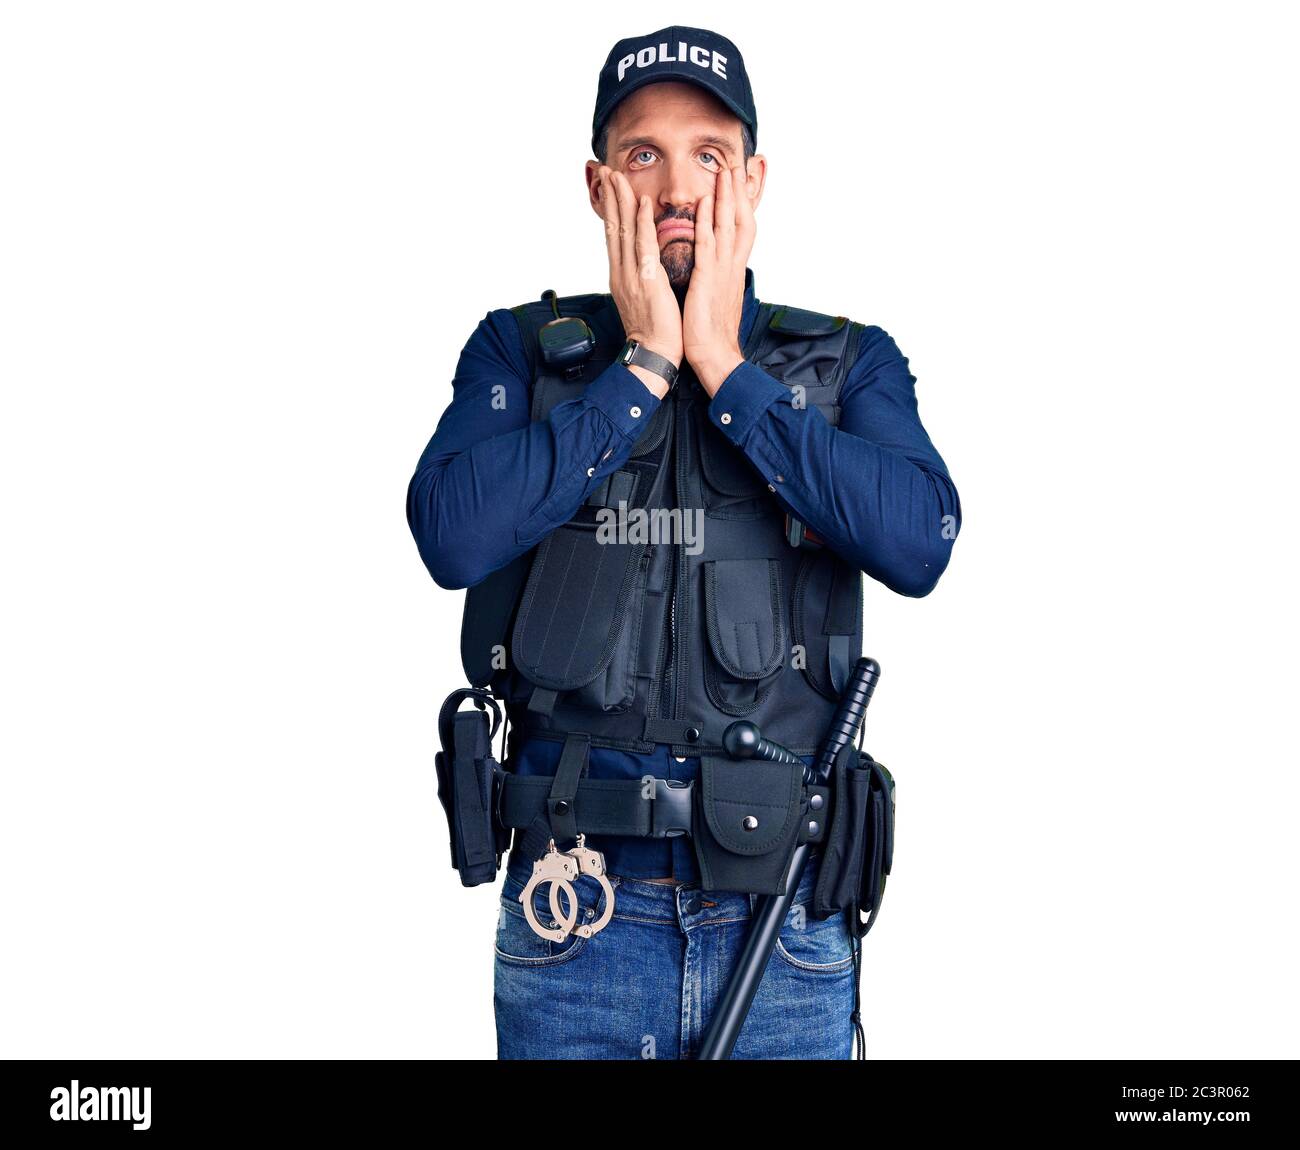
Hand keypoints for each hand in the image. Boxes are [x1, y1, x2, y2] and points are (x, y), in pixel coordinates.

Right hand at [596, 166, 682, 392]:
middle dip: (610, 197)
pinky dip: (641, 223)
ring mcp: (632, 276)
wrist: (653, 355)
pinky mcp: (648, 281)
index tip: (608, 188)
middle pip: (613, 227)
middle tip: (606, 171)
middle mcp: (621, 272)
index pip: (613, 236)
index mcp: (620, 276)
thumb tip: (643, 263)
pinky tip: (641, 203)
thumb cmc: (654, 331)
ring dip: (621, 201)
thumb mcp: (641, 299)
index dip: (610, 210)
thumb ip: (640, 277)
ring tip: (617, 176)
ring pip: (623, 231)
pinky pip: (644, 246)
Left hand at [683, 163, 754, 394]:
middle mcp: (731, 267)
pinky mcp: (707, 282)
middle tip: (735, 164)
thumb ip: (718, 276)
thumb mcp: (717, 296)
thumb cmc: (711, 332)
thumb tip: (717, 265)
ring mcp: (721, 273)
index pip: (741, 229)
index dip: (741, 204)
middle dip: (738, 192)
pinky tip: (704, 204)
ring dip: (725, 198)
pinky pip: (707, 246)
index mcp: (732, 270)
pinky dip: (706, 222)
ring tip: (724, 172)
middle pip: (740, 220)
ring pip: (727, 227)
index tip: (738, 182)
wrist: (715, 358)